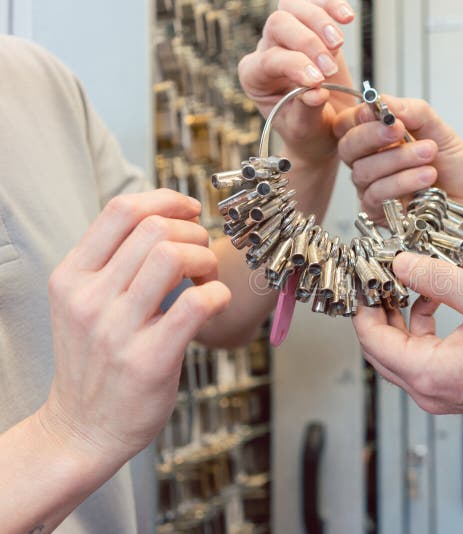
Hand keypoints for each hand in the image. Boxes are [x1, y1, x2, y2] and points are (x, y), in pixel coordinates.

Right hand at [41, 189, 230, 466]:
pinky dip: (218, 295)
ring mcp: (117, 330)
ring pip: (173, 257)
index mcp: (71, 277)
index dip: (166, 200)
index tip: (190, 210)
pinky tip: (215, 304)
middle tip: (202, 257)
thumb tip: (165, 218)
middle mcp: (89, 298)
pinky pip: (195, 304)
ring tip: (206, 280)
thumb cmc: (95, 361)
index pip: (121, 211)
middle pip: (154, 229)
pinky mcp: (149, 359)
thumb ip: (112, 264)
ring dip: (205, 260)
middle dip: (193, 233)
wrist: (81, 430)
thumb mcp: (82, 304)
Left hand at [238, 0, 356, 160]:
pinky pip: (316, 4)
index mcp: (255, 77)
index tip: (318, 82)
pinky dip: (331, 5)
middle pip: (278, 24)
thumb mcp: (306, 131)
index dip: (295, 66)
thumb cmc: (309, 132)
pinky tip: (346, 17)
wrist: (325, 130)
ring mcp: (287, 37)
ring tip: (338, 42)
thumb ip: (306, 111)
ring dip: (319, 20)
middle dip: (307, 42)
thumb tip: (315, 94)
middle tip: (330, 69)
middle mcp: (267, 51)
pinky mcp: (312, 29)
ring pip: (293, 7)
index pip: (270, 59)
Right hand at [333, 95, 462, 222]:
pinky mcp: (378, 214)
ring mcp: (372, 189)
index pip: (350, 124)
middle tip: (399, 129)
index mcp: (380, 139)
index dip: (358, 116)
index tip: (381, 111)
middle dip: (372, 135)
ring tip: (429, 153)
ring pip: (363, 171)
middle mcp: (371, 163)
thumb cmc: (457, 171)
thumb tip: (383, 100)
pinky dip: (402, 182)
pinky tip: (426, 176)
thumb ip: (414, 113)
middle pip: (348, 147)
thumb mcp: (441, 132)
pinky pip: (376, 195)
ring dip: (398, 159)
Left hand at [352, 252, 462, 423]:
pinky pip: (420, 357)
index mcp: (430, 374)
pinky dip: (420, 327)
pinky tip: (435, 300)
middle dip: (375, 309)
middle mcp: (428, 391)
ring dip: (399, 315)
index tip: (364, 274)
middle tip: (378, 274)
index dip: (362, 303)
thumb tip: (400, 262)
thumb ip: (440, 279)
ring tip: (409, 280)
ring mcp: (439, 393)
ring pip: (398, 352)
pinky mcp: (452, 389)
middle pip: (379, 348)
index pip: (372, 338)